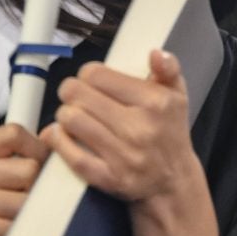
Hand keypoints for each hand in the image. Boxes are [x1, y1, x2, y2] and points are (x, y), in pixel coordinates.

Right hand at [0, 123, 47, 235]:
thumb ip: (18, 163)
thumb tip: (57, 142)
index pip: (14, 133)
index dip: (38, 151)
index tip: (42, 172)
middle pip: (26, 168)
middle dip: (35, 192)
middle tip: (24, 211)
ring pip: (24, 198)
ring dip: (28, 218)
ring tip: (16, 227)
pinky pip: (13, 224)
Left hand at [43, 51, 205, 215]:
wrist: (174, 182)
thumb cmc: (170, 133)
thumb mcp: (177, 95)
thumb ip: (168, 68)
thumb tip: (156, 53)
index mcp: (155, 102)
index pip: (97, 75)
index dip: (87, 74)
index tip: (90, 80)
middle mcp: (139, 128)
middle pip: (77, 94)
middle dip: (71, 92)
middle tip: (75, 96)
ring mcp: (124, 156)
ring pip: (70, 121)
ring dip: (64, 115)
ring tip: (72, 115)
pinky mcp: (110, 178)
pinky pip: (71, 156)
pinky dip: (59, 142)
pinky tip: (62, 136)